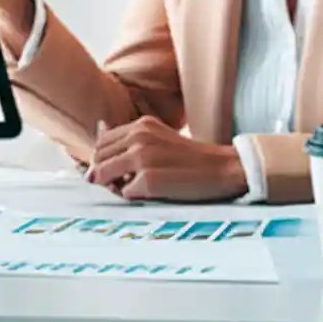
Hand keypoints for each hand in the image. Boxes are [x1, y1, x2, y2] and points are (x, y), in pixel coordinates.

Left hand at [89, 117, 247, 201]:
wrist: (225, 168)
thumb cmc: (193, 159)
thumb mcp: (160, 139)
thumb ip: (132, 142)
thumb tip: (98, 147)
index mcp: (141, 125)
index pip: (102, 142)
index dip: (104, 159)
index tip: (117, 171)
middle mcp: (138, 137)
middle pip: (98, 158)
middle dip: (105, 173)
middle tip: (125, 183)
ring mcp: (142, 157)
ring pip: (103, 175)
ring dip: (115, 186)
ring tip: (136, 187)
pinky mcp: (148, 179)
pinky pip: (124, 193)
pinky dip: (134, 196)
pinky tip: (153, 192)